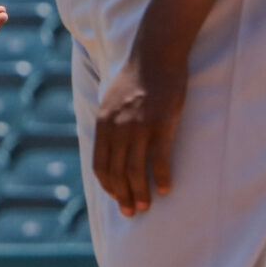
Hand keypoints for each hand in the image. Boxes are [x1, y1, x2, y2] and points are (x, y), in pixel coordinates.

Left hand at [89, 0, 211, 216]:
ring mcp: (138, 127)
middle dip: (122, 195)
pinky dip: (160, 178)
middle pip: (116, 172)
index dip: (107, 185)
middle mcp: (117, 128)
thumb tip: (110, 144)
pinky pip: (159, 159)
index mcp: (103, 124)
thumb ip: (110, 124)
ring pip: (135, 170)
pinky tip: (165, 189)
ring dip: (140, 193)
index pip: (100, 165)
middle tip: (131, 212)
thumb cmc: (138, 78)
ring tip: (145, 206)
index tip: (116, 197)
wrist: (156, 54)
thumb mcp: (112, 100)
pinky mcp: (160, 124)